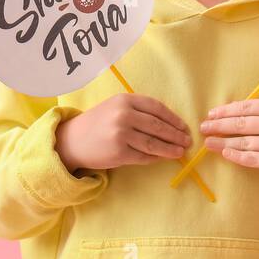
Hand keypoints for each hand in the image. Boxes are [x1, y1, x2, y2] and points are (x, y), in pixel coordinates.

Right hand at [54, 94, 192, 172]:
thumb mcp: (116, 108)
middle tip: (187, 141)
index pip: (157, 108)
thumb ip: (139, 111)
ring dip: (171, 149)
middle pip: (158, 126)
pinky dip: (156, 158)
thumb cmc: (98, 123)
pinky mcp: (119, 153)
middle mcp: (123, 115)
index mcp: (125, 100)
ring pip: (154, 143)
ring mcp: (121, 134)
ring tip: (181, 151)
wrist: (71, 141)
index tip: (184, 126)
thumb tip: (171, 123)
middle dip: (176, 135)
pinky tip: (164, 158)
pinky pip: (144, 156)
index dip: (173, 118)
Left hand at [200, 98, 258, 180]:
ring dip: (222, 142)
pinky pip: (251, 158)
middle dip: (218, 126)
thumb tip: (226, 113)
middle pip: (241, 124)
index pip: (245, 107)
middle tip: (203, 128)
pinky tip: (224, 153)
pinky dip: (236, 155)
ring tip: (208, 142)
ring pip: (243, 142)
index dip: (225, 111)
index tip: (210, 114)